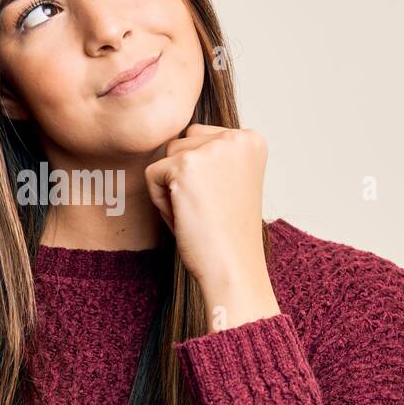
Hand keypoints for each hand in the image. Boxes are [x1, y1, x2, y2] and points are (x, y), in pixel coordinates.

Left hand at [144, 123, 279, 331]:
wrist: (233, 267)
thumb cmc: (229, 232)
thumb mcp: (231, 179)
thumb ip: (214, 154)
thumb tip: (178, 137)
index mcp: (251, 140)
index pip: (200, 138)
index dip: (200, 174)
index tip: (221, 200)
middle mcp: (237, 138)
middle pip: (181, 143)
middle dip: (183, 177)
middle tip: (208, 208)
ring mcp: (212, 149)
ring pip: (166, 156)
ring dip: (171, 187)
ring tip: (198, 212)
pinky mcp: (185, 165)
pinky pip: (152, 175)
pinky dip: (160, 201)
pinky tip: (186, 217)